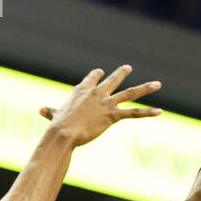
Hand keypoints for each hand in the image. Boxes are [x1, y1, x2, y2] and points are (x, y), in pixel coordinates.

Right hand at [39, 66, 161, 146]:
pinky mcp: (112, 116)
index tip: (100, 73)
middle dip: (121, 74)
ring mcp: (105, 103)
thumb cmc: (57, 126)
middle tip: (128, 68)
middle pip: (112, 80)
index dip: (97, 76)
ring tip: (157, 84)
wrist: (64, 133)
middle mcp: (96, 93)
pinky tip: (159, 111)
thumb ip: (50, 111)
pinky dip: (147, 113)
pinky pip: (133, 113)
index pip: (92, 78)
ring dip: (145, 88)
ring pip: (129, 94)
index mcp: (82, 90)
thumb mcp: (54, 115)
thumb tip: (40, 110)